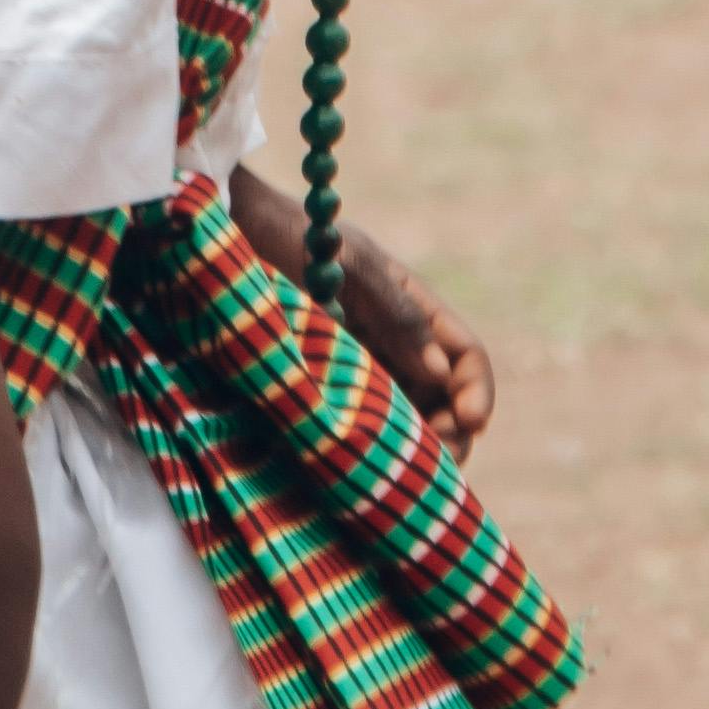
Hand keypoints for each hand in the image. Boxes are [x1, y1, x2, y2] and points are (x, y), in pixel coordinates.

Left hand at [230, 168, 495, 441]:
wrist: (232, 236)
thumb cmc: (293, 237)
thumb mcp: (351, 266)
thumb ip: (398, 315)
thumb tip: (440, 374)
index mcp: (414, 308)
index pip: (465, 356)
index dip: (475, 392)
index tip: (470, 422)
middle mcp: (396, 344)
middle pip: (446, 401)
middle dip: (452, 434)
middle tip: (434, 462)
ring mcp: (365, 368)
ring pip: (410, 421)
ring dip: (416, 450)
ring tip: (402, 472)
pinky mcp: (330, 390)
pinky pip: (366, 425)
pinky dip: (377, 448)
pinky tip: (365, 465)